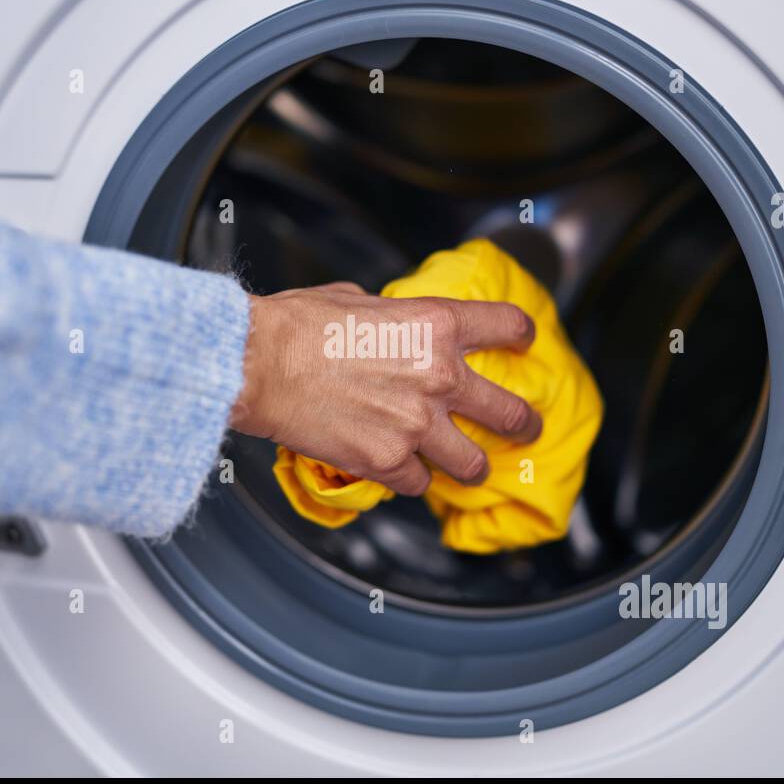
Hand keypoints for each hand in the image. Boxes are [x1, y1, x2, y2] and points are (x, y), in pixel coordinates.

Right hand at [230, 281, 542, 495]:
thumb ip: (392, 318)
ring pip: (472, 464)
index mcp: (436, 325)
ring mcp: (418, 424)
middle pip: (510, 412)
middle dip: (523, 424)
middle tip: (526, 430)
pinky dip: (408, 479)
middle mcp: (440, 376)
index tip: (524, 345)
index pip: (506, 326)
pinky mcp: (389, 461)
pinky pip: (417, 482)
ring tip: (466, 469)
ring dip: (469, 466)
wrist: (258, 364)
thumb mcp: (357, 300)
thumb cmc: (296, 326)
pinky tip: (396, 470)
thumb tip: (391, 326)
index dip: (521, 336)